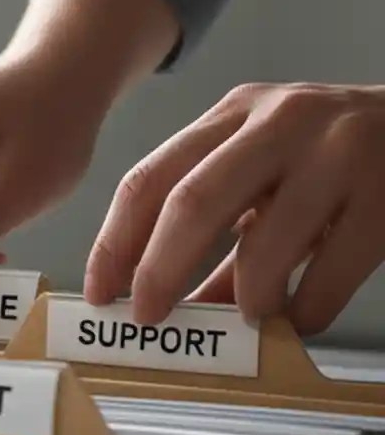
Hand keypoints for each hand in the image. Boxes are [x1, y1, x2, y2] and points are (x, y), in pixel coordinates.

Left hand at [86, 82, 384, 333]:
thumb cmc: (334, 158)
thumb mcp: (267, 177)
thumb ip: (218, 231)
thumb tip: (167, 303)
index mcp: (232, 113)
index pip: (149, 179)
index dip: (115, 242)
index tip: (99, 293)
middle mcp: (277, 122)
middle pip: (191, 203)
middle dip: (159, 270)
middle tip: (148, 317)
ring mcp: (336, 151)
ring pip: (265, 241)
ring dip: (244, 296)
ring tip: (246, 318)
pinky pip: (332, 267)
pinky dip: (305, 307)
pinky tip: (298, 320)